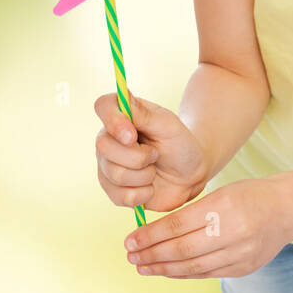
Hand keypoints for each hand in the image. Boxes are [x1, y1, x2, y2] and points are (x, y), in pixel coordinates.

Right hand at [93, 92, 208, 214]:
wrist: (189, 176)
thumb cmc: (179, 144)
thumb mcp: (168, 125)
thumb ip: (144, 114)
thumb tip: (123, 96)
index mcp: (122, 115)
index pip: (102, 106)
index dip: (113, 120)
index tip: (132, 135)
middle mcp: (109, 138)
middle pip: (103, 146)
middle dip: (138, 156)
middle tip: (155, 154)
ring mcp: (107, 165)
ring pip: (114, 173)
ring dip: (144, 175)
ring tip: (154, 169)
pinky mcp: (112, 190)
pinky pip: (120, 196)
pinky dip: (143, 194)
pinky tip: (150, 187)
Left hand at [122, 178, 292, 278]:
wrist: (288, 209)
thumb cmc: (250, 195)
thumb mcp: (221, 192)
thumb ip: (192, 212)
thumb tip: (155, 231)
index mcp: (223, 205)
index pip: (178, 225)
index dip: (150, 235)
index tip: (129, 240)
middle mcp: (233, 232)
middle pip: (182, 249)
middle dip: (152, 254)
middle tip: (130, 256)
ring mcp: (240, 253)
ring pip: (193, 266)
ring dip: (164, 268)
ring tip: (143, 267)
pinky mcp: (244, 268)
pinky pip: (207, 274)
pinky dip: (184, 273)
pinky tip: (168, 271)